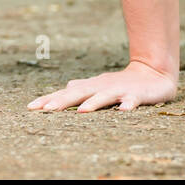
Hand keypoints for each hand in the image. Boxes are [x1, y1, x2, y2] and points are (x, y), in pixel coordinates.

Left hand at [27, 59, 177, 112]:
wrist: (154, 72)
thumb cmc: (122, 83)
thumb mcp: (100, 86)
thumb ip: (83, 88)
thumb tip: (65, 87)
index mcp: (92, 87)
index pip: (66, 94)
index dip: (49, 99)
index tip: (31, 107)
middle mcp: (102, 87)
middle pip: (80, 94)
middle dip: (63, 102)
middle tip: (46, 110)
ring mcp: (119, 90)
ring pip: (104, 97)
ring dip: (94, 103)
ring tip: (81, 111)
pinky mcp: (137, 95)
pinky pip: (133, 101)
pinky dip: (128, 105)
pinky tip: (124, 111)